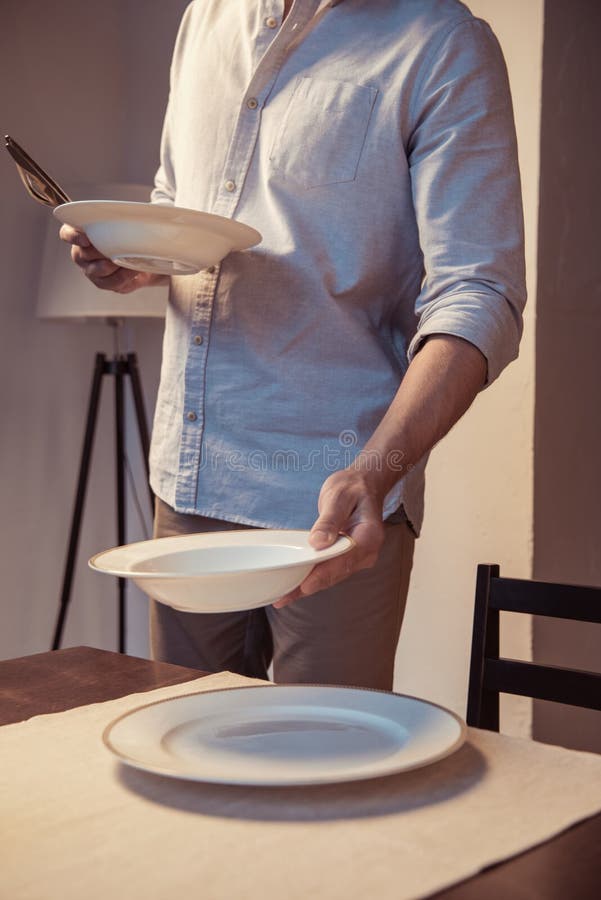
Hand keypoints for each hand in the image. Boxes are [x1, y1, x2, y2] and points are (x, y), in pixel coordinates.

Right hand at [59, 224, 155, 292]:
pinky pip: (111, 282)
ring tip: (130, 257)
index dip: (73, 237)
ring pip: (98, 269)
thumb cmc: (127, 235)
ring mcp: (90, 270)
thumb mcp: (121, 223)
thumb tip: (125, 213)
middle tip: (118, 247)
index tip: (85, 239)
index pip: (67, 234)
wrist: (142, 257)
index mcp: (79, 233)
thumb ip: (115, 219)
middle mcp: (80, 253)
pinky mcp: (103, 283)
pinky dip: (124, 275)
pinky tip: (133, 269)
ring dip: (115, 264)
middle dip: (101, 251)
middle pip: (84, 254)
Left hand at [273, 467, 385, 607]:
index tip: (305, 585)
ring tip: (282, 596)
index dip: (323, 574)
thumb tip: (318, 542)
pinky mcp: (348, 559)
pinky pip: (329, 572)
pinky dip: (311, 579)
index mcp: (370, 536)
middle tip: (283, 597)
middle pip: (336, 574)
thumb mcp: (338, 496)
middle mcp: (367, 552)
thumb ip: (330, 519)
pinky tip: (293, 588)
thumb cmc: (352, 488)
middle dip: (310, 585)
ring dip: (307, 586)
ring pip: (331, 577)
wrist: (363, 486)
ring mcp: (359, 558)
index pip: (344, 560)